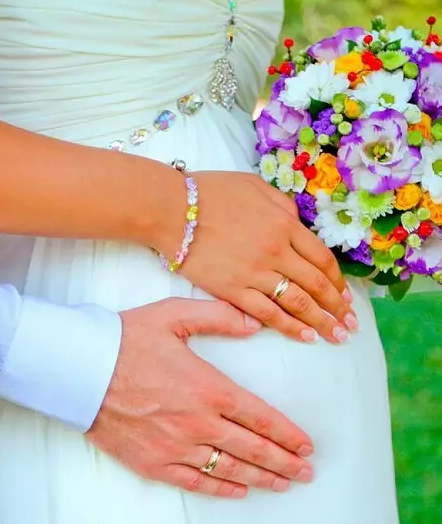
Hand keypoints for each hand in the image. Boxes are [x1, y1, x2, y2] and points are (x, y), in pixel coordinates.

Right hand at [87, 298, 313, 498]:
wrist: (80, 368)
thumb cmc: (125, 340)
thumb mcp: (173, 314)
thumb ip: (218, 316)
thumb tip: (253, 324)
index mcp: (208, 388)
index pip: (260, 417)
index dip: (287, 434)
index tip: (306, 445)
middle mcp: (198, 422)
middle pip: (253, 449)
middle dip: (284, 462)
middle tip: (305, 471)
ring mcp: (176, 446)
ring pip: (230, 469)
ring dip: (261, 478)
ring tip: (283, 484)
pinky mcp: (153, 462)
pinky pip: (195, 481)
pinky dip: (220, 488)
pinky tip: (238, 491)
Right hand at [157, 170, 356, 344]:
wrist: (172, 209)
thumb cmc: (210, 192)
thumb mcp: (255, 186)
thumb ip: (283, 206)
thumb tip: (299, 225)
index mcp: (284, 224)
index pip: (322, 258)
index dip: (338, 280)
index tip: (346, 296)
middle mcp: (276, 251)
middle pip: (316, 284)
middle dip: (337, 307)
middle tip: (351, 325)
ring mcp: (254, 272)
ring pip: (297, 302)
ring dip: (321, 321)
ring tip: (336, 336)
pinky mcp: (232, 289)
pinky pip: (267, 312)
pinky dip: (288, 327)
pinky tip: (304, 337)